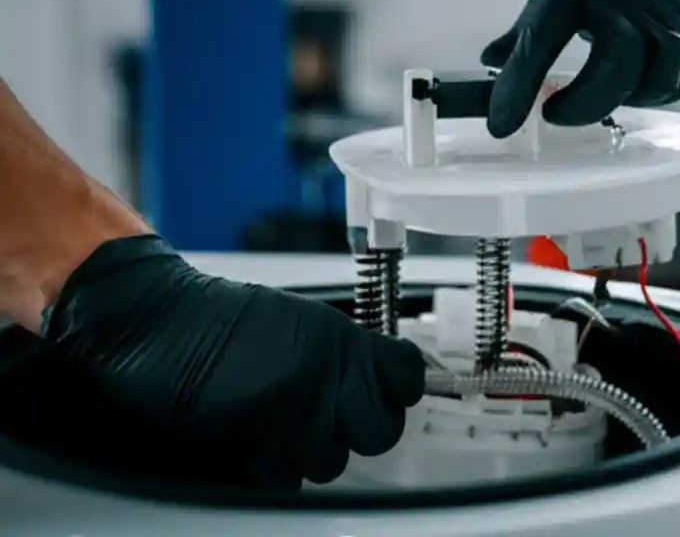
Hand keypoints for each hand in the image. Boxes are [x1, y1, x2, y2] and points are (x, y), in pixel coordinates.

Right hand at [42, 235, 424, 489]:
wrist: (153, 328)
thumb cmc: (216, 318)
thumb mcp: (298, 318)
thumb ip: (345, 351)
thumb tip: (378, 377)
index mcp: (340, 344)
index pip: (407, 377)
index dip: (400, 386)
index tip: (392, 387)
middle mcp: (325, 386)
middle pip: (380, 431)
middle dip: (362, 425)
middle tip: (337, 412)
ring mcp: (293, 427)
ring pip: (332, 461)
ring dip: (311, 447)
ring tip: (279, 417)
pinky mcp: (258, 461)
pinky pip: (287, 480)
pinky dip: (274, 465)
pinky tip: (254, 435)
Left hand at [483, 0, 679, 137]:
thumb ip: (526, 31)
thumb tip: (489, 63)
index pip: (562, 42)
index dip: (541, 87)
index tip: (523, 117)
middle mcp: (645, 3)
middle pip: (620, 71)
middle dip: (588, 102)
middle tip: (559, 112)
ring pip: (661, 82)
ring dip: (629, 98)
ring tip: (603, 93)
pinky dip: (655, 91)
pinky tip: (633, 85)